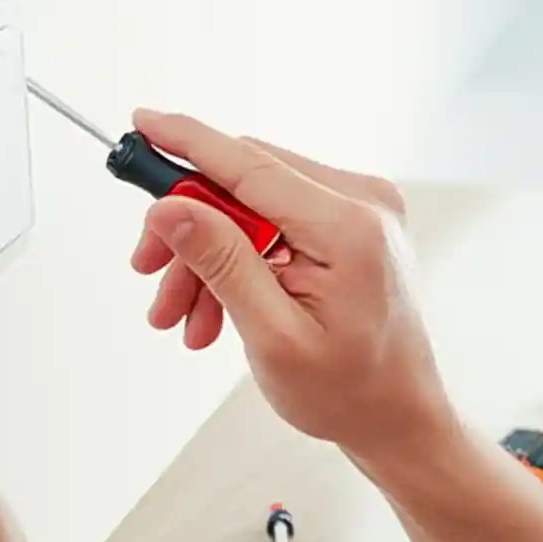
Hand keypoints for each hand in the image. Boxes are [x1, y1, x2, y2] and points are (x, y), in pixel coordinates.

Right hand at [129, 109, 458, 457]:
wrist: (401, 418)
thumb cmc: (352, 391)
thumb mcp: (273, 337)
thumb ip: (222, 263)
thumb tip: (171, 208)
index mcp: (350, 227)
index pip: (250, 164)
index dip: (187, 142)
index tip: (141, 123)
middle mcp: (363, 203)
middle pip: (243, 183)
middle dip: (188, 229)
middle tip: (149, 273)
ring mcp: (361, 211)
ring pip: (251, 206)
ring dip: (208, 256)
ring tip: (182, 317)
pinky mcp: (352, 225)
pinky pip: (275, 222)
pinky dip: (239, 260)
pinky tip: (214, 311)